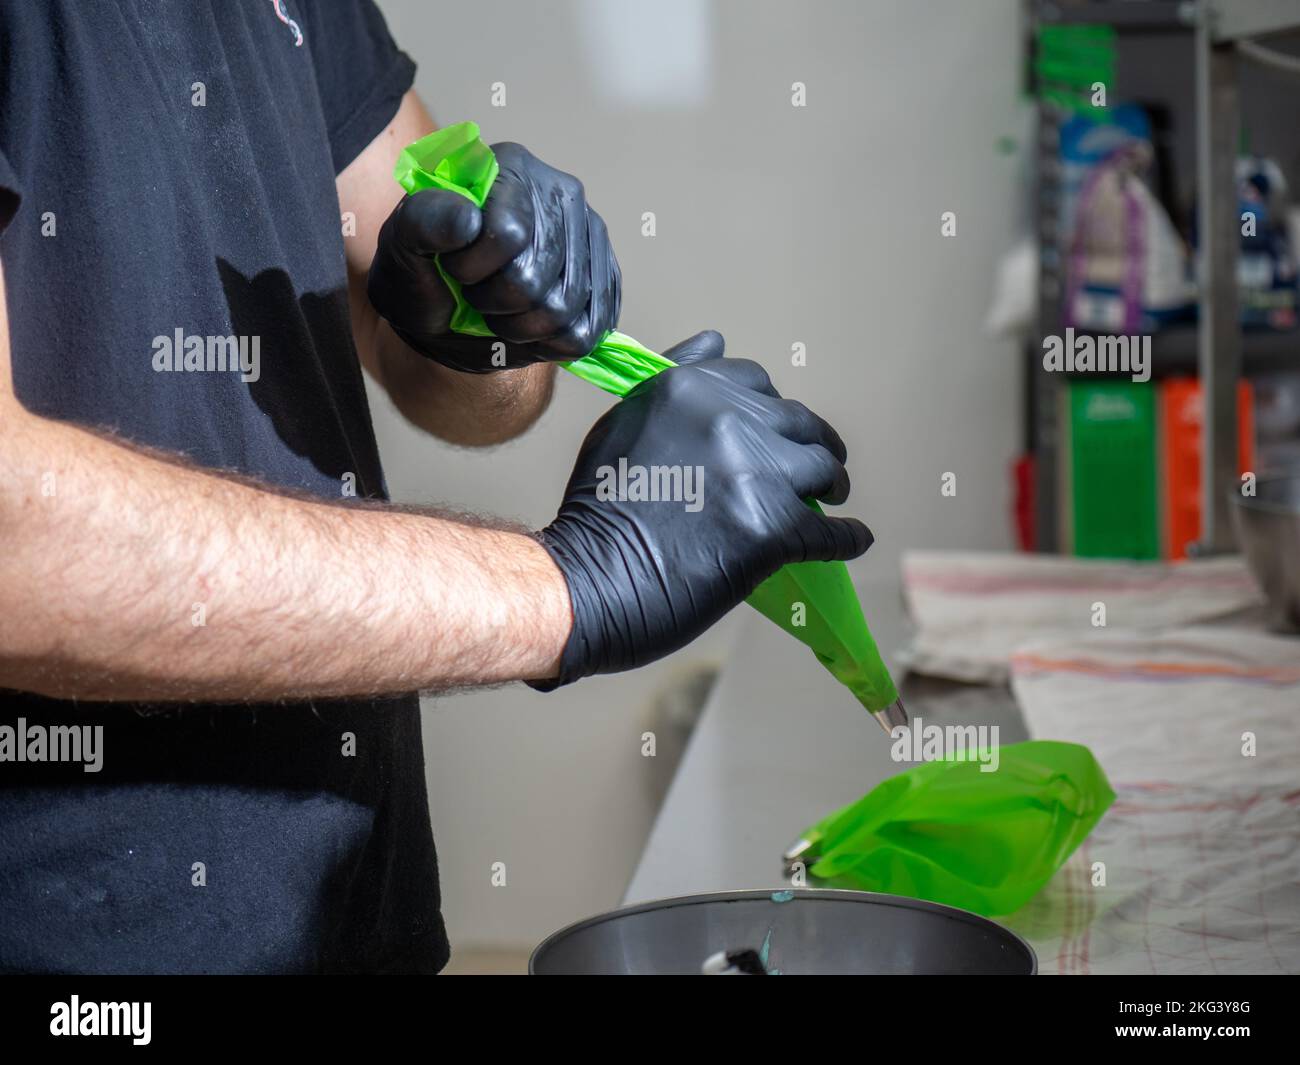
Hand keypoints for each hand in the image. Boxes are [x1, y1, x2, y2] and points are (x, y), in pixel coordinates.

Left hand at [367, 142, 620, 372]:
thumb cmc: (424, 275)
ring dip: (523, 328)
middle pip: (536, 280)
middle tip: (479, 298)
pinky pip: (590, 327)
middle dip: (497, 306)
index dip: (473, 271)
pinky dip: (553, 342)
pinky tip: (532, 328)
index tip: (455, 272)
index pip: (508, 235)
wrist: (448, 314)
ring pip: (564, 309)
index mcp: (510, 168)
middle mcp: (560, 192)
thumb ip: (423, 223)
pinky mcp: (606, 273)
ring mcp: (590, 233)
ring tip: (503, 312)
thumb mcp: (401, 247)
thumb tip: (467, 220)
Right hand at [535, 331, 872, 685]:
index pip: (756, 383)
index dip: (770, 412)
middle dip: (811, 444)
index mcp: (688, 388)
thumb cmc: (597, 509)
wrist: (590, 580)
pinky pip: (832, 531)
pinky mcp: (772, 529)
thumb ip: (674, 377)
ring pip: (822, 468)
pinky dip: (849, 538)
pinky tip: (855, 540)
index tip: (772, 434)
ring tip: (829, 500)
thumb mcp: (623, 422)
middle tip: (815, 470)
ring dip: (831, 484)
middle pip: (798, 422)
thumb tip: (717, 340)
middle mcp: (727, 420)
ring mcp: (754, 474)